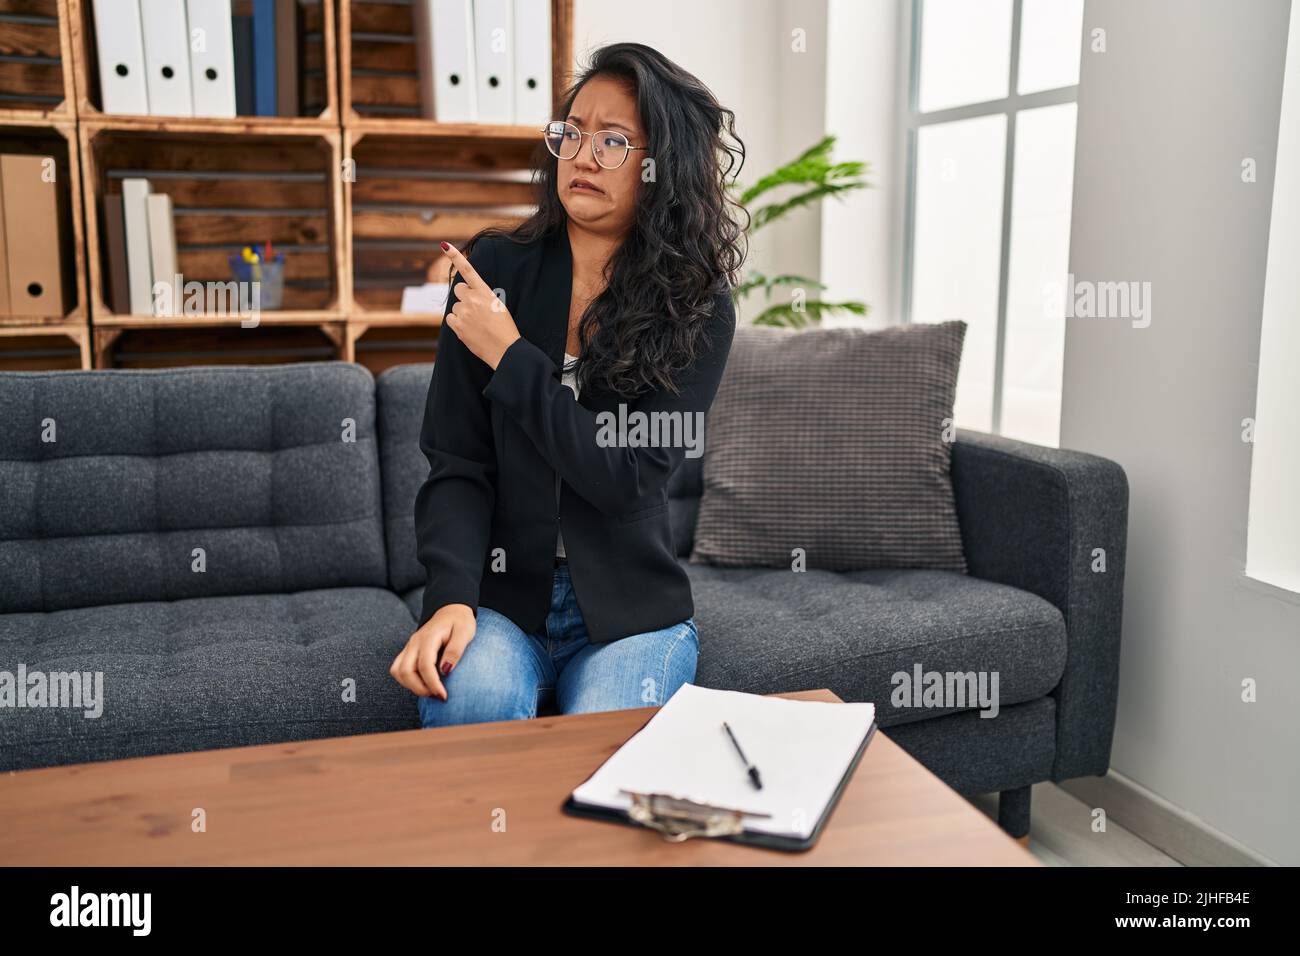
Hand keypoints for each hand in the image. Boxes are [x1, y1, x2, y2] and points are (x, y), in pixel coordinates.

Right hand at [389, 603, 476, 700]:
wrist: (451, 610)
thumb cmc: (460, 622)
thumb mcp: (465, 632)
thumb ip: (455, 650)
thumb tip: (445, 670)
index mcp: (428, 637)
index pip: (424, 665)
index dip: (432, 684)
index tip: (443, 696)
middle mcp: (414, 642)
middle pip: (405, 671)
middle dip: (419, 688)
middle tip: (438, 696)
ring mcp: (409, 646)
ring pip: (398, 671)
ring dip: (411, 686)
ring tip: (430, 692)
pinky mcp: (408, 651)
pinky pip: (398, 669)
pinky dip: (407, 680)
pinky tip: (423, 684)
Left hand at [440, 241, 520, 369]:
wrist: (505, 349)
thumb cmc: (505, 328)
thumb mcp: (498, 305)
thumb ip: (481, 297)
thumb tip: (463, 294)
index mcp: (485, 292)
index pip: (468, 270)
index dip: (455, 256)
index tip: (444, 245)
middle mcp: (472, 299)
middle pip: (458, 290)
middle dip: (464, 296)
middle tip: (475, 308)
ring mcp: (464, 312)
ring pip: (456, 306)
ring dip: (462, 313)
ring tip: (477, 324)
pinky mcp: (457, 326)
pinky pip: (450, 319)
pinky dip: (457, 323)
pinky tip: (469, 330)